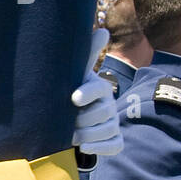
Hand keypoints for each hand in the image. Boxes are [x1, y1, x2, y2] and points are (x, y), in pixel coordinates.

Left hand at [72, 28, 121, 156]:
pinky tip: (85, 147)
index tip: (74, 98)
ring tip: (70, 135)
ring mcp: (112, 123)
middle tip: (66, 122)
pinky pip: (114, 145)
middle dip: (82, 120)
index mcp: (98, 88)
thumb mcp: (73, 74)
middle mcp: (108, 105)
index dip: (88, 92)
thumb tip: (103, 31)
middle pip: (101, 114)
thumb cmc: (70, 90)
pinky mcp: (113, 140)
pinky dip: (100, 147)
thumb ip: (84, 55)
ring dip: (87, 135)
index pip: (97, 89)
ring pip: (106, 130)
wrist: (72, 115)